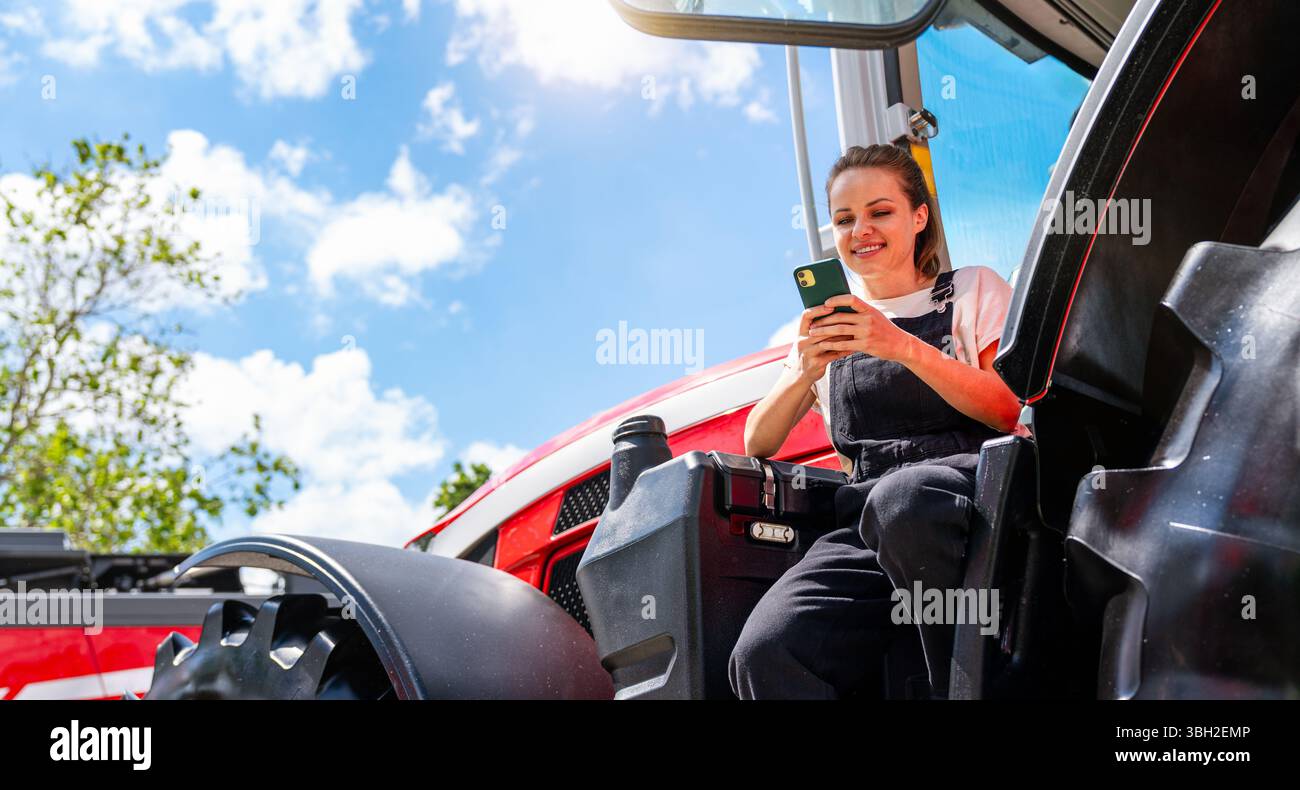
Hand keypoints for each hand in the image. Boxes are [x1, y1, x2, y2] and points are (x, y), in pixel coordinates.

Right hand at [792, 304, 853, 381]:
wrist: (798, 375)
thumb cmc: (807, 353)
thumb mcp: (806, 340)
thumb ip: (817, 329)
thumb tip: (836, 313)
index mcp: (800, 332)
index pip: (806, 315)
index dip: (818, 310)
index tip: (830, 307)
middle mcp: (802, 341)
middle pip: (821, 329)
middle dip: (837, 324)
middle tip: (852, 318)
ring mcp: (808, 353)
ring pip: (828, 342)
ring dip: (843, 337)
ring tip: (855, 332)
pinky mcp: (816, 363)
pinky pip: (833, 354)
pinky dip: (844, 350)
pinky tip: (854, 347)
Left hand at [806, 294, 920, 362]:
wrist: (900, 345)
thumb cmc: (884, 330)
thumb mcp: (875, 316)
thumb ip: (859, 313)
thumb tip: (838, 308)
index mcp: (869, 309)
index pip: (851, 299)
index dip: (837, 299)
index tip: (825, 303)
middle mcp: (868, 319)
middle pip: (841, 316)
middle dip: (824, 320)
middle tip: (812, 323)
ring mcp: (867, 332)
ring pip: (840, 329)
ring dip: (824, 331)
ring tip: (813, 333)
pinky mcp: (866, 345)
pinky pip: (844, 344)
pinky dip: (832, 344)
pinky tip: (823, 344)